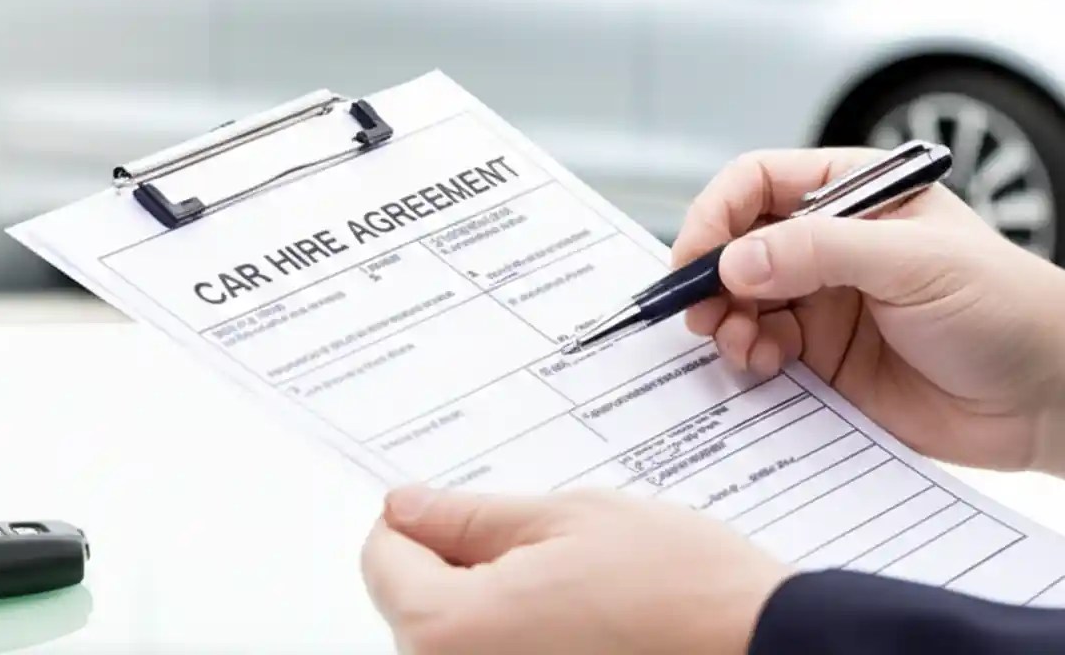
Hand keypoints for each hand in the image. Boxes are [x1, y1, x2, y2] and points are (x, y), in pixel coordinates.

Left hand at [361, 486, 790, 654]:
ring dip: (492, 607)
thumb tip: (404, 508)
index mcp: (449, 629)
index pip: (381, 557)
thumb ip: (467, 518)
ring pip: (455, 638)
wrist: (767, 651)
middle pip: (413, 605)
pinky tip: (581, 628)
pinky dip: (521, 640)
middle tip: (542, 551)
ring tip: (573, 592)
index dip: (418, 522)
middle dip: (459, 566)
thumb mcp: (564, 519)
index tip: (462, 512)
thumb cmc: (679, 587)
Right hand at [671, 148, 1064, 474]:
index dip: (715, 215)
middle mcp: (827, 245)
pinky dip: (748, 357)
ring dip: (727, 323)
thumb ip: (819, 252)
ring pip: (739, 302)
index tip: (696, 258)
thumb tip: (734, 260)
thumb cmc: (1006, 307)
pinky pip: (760, 351)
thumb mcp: (913, 261)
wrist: (1047, 397)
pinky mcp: (821, 359)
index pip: (756, 184)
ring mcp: (821, 303)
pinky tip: (766, 365)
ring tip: (741, 345)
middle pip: (735, 246)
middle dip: (710, 278)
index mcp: (851, 195)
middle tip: (701, 312)